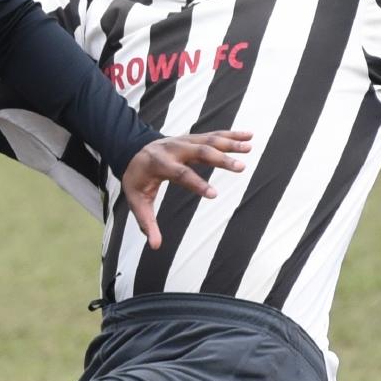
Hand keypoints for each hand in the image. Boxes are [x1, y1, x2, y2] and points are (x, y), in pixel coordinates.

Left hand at [121, 131, 250, 249]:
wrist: (131, 151)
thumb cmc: (136, 179)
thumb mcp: (136, 201)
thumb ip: (147, 223)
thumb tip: (155, 246)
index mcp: (159, 164)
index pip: (180, 174)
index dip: (197, 184)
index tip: (214, 195)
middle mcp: (174, 149)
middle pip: (200, 152)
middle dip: (221, 159)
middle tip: (241, 168)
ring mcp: (184, 140)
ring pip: (209, 140)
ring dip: (231, 143)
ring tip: (250, 148)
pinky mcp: (192, 138)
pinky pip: (213, 135)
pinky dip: (231, 135)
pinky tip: (249, 135)